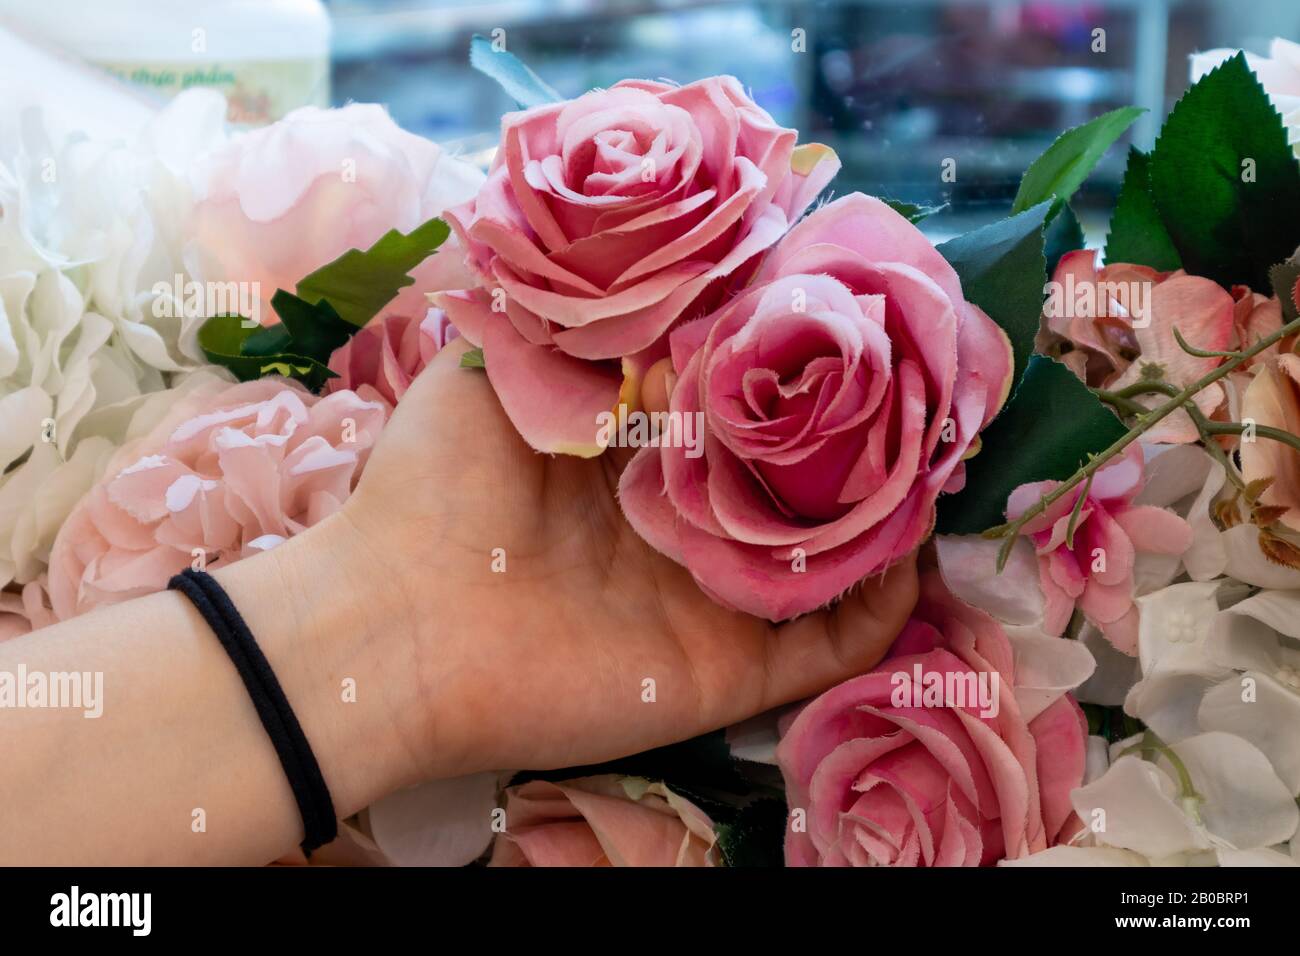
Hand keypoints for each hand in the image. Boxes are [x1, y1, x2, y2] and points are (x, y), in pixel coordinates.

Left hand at [338, 337, 918, 783]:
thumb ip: (575, 315)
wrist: (394, 623)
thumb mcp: (497, 364)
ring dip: (887, 518)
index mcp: (640, 458)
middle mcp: (688, 527)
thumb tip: (655, 254)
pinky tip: (914, 546)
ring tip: (937, 457)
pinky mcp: (730, 672)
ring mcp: (714, 602)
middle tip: (923, 389)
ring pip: (832, 564)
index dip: (802, 373)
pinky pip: (832, 646)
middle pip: (800, 489)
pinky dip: (886, 607)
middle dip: (861, 444)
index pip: (745, 414)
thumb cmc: (435, 487)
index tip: (859, 323)